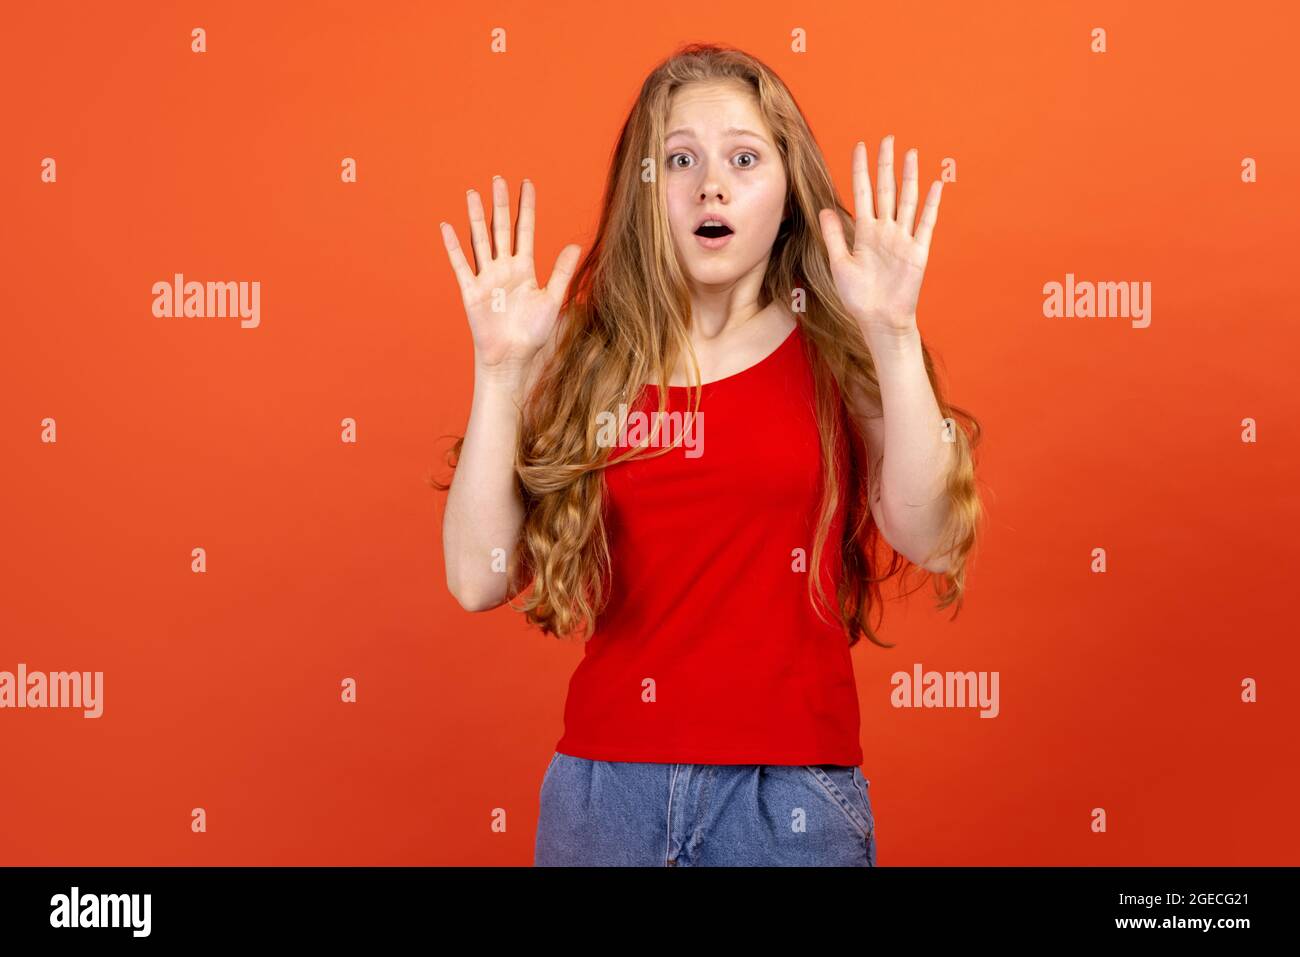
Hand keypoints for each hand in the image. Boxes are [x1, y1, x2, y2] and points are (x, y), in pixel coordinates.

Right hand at [439, 175, 581, 374]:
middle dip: (500, 204)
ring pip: (480, 240)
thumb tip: (576, 245)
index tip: (527, 184)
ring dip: (475, 217)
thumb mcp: (552, 299)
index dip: (526, 208)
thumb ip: (561, 272)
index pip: (526, 230)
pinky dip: (453, 246)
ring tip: (472, 193)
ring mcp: (486, 278)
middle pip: (501, 229)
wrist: (513, 357)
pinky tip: (447, 227)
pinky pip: (461, 265)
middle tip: (498, 179)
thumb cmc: (533, 333)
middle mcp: (504, 269)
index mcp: (524, 269)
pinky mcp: (471, 291)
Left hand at [817, 136, 941, 338]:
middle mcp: (885, 231)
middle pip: (886, 190)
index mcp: (865, 232)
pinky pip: (926, 223)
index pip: (863, 193)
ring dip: (909, 177)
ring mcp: (903, 239)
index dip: (861, 170)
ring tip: (911, 153)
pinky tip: (935, 185)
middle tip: (887, 139)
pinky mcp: (918, 251)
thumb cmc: (858, 297)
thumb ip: (834, 236)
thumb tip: (825, 209)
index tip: (860, 147)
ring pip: (907, 200)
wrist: (879, 320)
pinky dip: (931, 205)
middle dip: (886, 164)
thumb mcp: (840, 264)